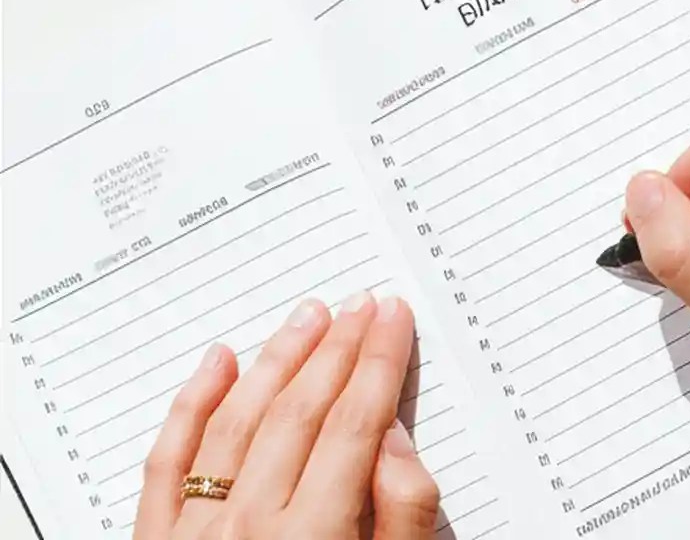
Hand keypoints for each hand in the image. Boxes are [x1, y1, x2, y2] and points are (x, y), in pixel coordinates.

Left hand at [134, 293, 438, 539]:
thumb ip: (400, 517)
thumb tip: (394, 442)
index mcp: (315, 538)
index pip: (354, 426)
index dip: (379, 364)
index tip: (393, 320)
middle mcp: (250, 527)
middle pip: (300, 413)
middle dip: (338, 350)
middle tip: (361, 306)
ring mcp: (196, 533)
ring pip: (238, 421)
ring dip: (278, 359)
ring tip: (308, 317)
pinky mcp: (155, 538)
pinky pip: (170, 460)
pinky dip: (194, 404)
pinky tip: (219, 362)